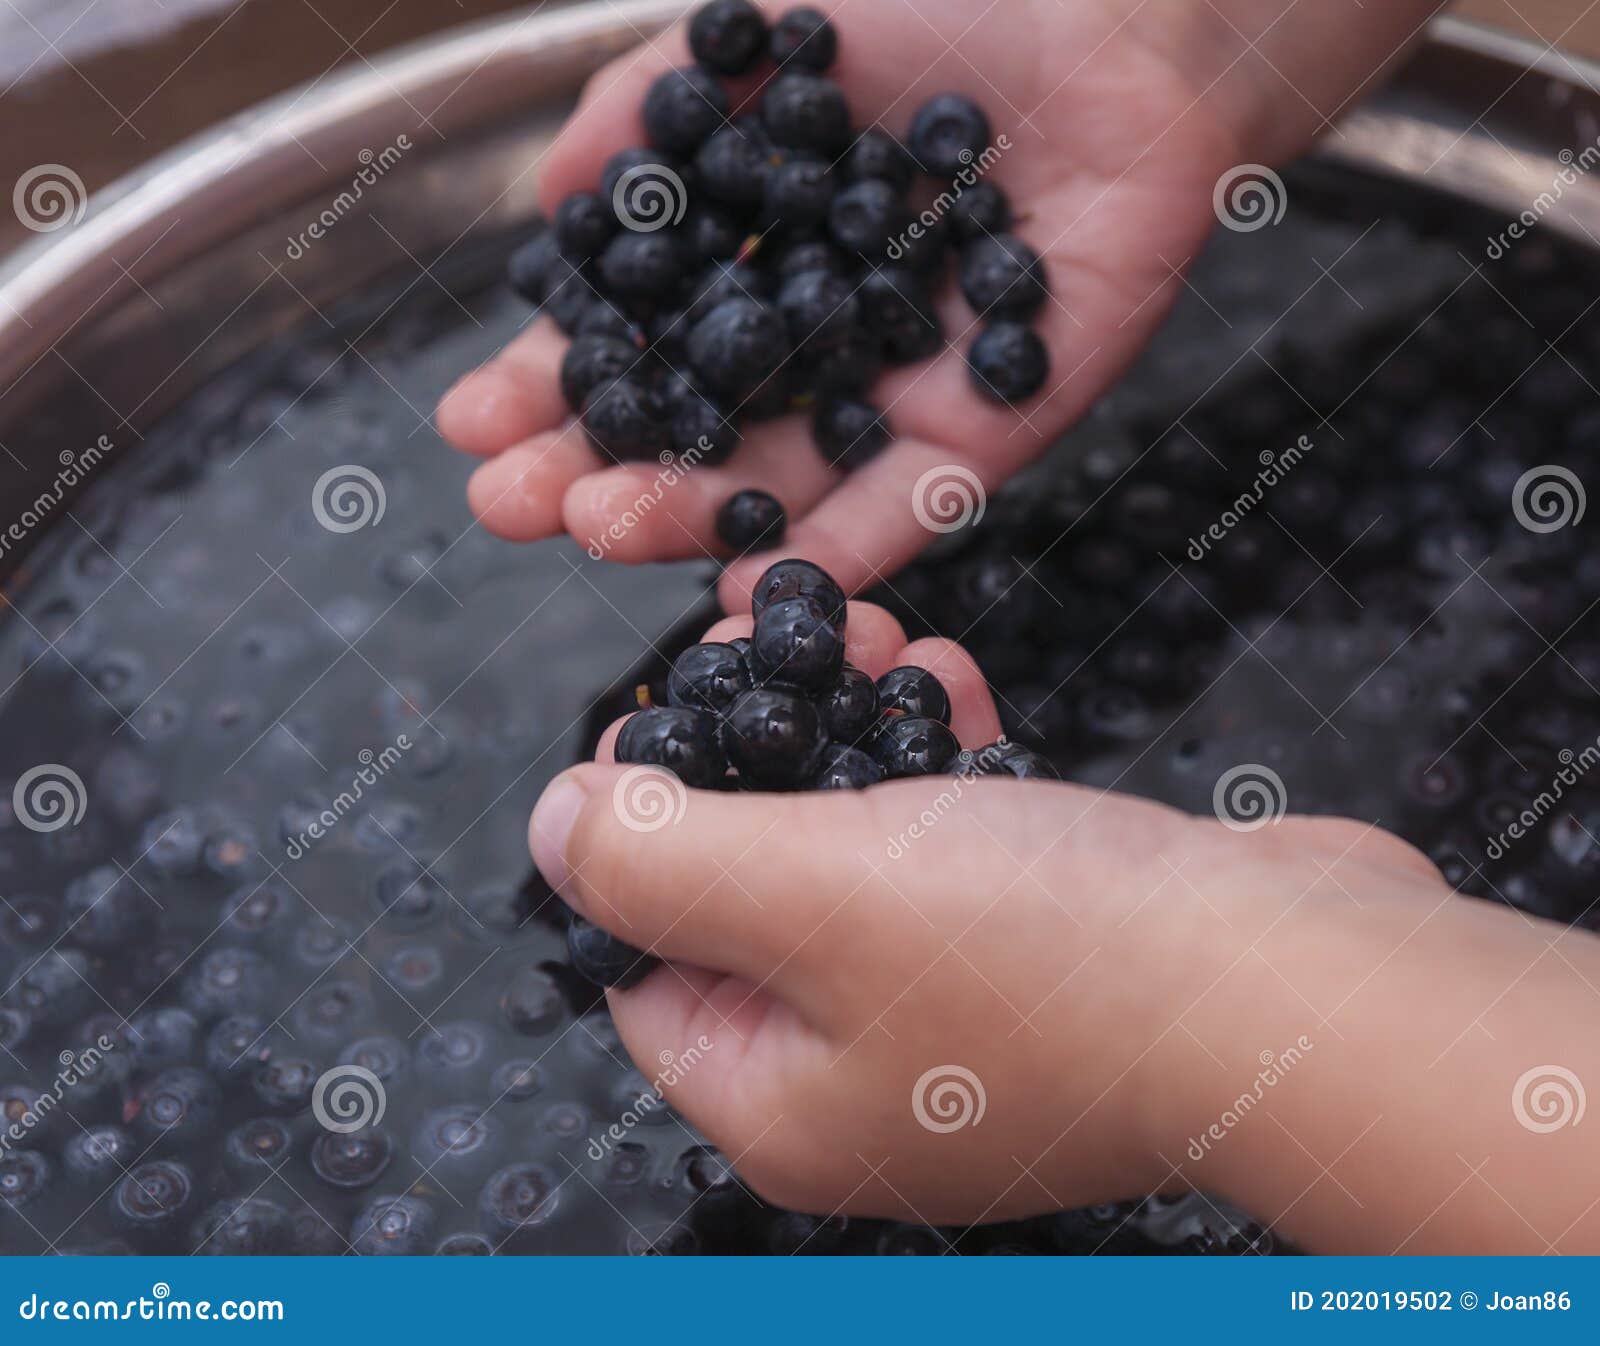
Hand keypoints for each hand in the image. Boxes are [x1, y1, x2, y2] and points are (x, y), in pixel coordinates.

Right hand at [438, 0, 1285, 610]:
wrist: (1118, 15)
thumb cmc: (948, 7)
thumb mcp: (771, 35)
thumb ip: (660, 109)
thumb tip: (549, 194)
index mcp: (757, 264)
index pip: (636, 344)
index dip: (553, 385)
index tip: (471, 425)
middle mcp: (815, 346)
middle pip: (694, 431)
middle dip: (598, 468)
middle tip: (510, 505)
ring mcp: (896, 393)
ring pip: (785, 480)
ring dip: (691, 516)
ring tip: (601, 532)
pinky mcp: (991, 426)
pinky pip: (912, 501)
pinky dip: (842, 544)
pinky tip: (755, 585)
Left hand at [526, 599, 1450, 1228]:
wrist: (1305, 982)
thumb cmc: (1055, 954)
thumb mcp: (807, 890)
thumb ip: (655, 858)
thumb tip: (551, 825)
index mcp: (777, 1099)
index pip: (643, 966)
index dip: (632, 836)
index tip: (653, 724)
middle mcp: (864, 1075)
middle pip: (754, 894)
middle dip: (755, 753)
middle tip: (757, 637)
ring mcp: (965, 1017)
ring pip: (863, 853)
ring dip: (851, 733)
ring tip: (863, 625)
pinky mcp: (1051, 954)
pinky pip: (957, 848)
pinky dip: (939, 762)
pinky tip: (946, 674)